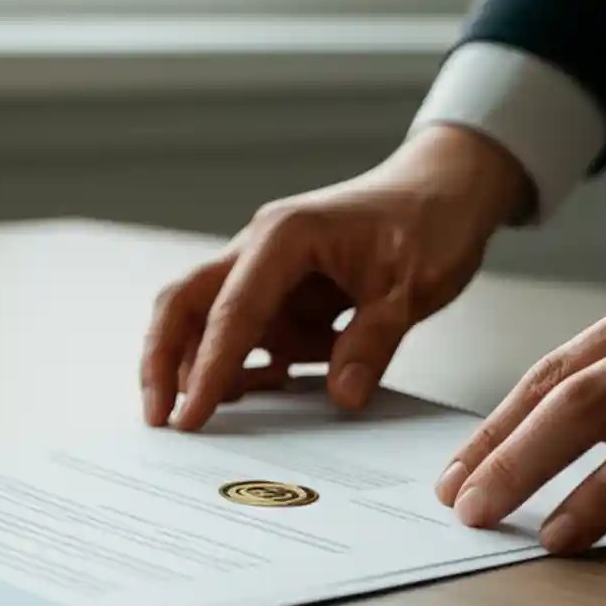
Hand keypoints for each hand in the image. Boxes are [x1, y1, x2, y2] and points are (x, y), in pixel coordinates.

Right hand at [140, 125, 531, 430]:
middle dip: (162, 360)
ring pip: (210, 322)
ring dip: (202, 367)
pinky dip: (248, 367)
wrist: (448, 186)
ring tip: (203, 419)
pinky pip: (253, 335)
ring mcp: (270, 274)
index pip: (231, 312)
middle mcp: (261, 251)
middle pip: (185, 303)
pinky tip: (255, 396)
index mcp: (284, 238)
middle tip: (158, 417)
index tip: (190, 417)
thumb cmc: (429, 219)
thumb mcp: (412, 285)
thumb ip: (372, 341)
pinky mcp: (287, 295)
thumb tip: (342, 397)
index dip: (209, 369)